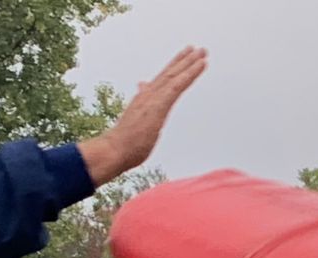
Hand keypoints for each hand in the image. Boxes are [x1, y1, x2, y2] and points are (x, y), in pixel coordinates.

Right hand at [80, 47, 207, 185]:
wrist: (115, 149)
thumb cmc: (125, 142)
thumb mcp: (137, 121)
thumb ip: (142, 103)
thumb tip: (142, 87)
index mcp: (144, 99)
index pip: (162, 80)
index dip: (174, 68)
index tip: (184, 58)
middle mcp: (148, 94)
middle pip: (169, 73)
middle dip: (184, 60)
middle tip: (198, 49)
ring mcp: (153, 98)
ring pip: (175, 75)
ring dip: (190, 63)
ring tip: (202, 52)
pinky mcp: (158, 105)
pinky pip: (177, 85)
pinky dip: (190, 74)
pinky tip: (200, 65)